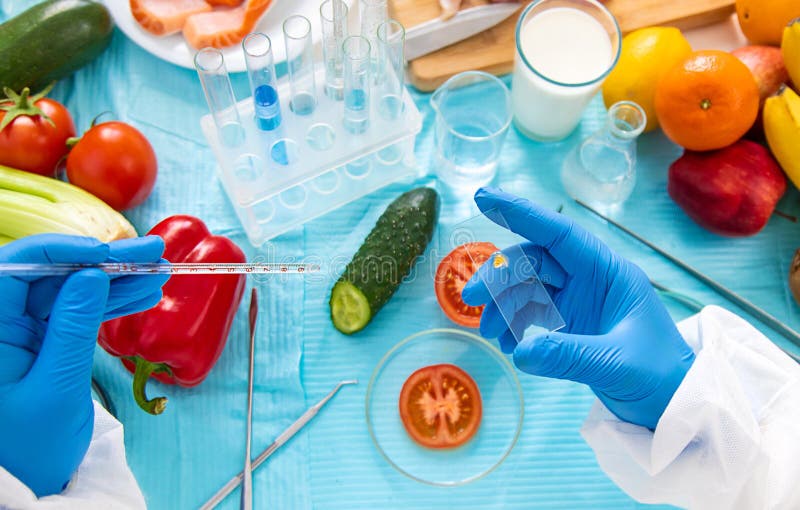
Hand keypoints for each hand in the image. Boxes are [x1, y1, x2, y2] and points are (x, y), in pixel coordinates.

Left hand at [0, 234, 168, 496]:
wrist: (28, 484)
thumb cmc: (30, 446)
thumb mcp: (56, 386)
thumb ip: (73, 327)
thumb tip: (92, 275)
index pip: (18, 267)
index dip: (66, 251)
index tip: (110, 252)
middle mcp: (2, 323)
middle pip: (53, 273)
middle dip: (104, 260)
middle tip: (151, 251)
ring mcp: (25, 331)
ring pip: (72, 289)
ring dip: (116, 279)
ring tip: (158, 271)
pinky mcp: (46, 343)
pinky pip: (80, 312)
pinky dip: (113, 303)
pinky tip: (143, 294)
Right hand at [462, 188, 694, 429]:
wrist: (672, 405)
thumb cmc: (659, 376)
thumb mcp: (617, 364)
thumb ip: (570, 356)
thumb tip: (520, 352)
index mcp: (610, 273)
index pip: (560, 234)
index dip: (522, 213)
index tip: (485, 197)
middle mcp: (590, 279)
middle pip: (534, 262)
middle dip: (500, 276)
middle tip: (471, 299)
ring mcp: (577, 300)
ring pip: (526, 286)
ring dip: (502, 305)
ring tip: (490, 333)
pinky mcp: (568, 322)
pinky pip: (529, 312)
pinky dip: (512, 324)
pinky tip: (507, 344)